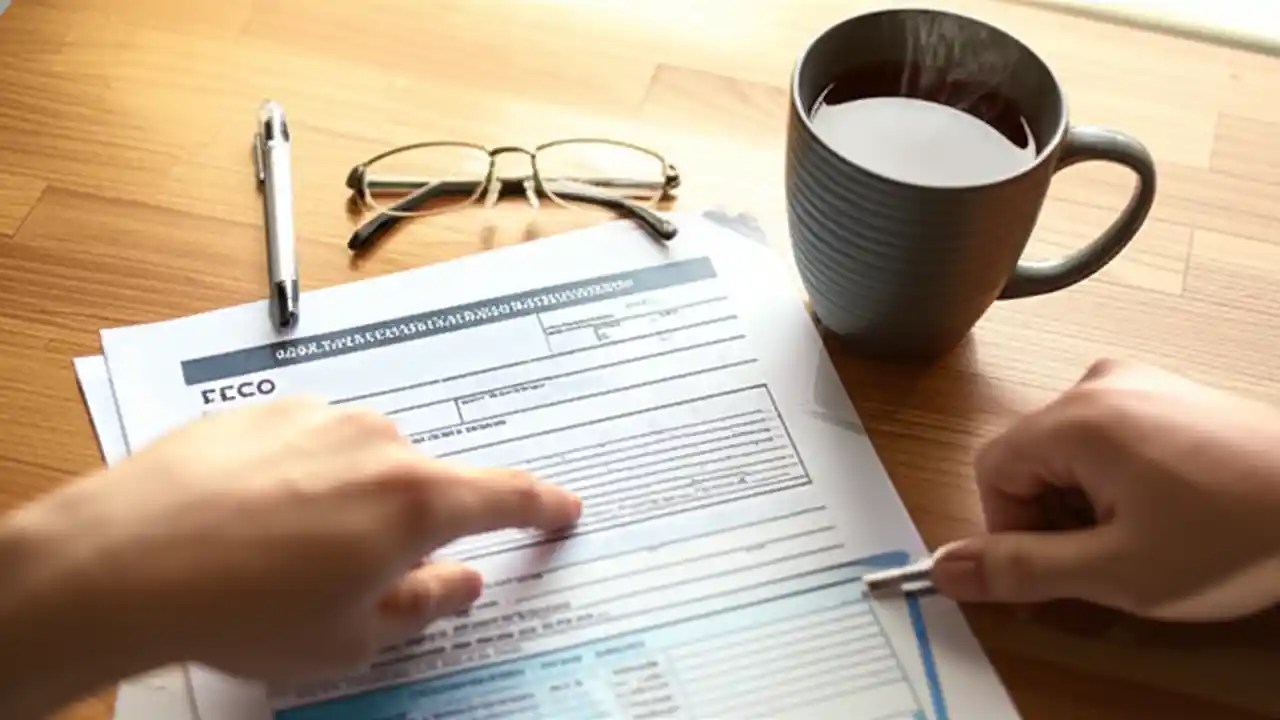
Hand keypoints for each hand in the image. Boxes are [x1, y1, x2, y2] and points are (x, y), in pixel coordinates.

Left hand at [0, 398, 579, 715]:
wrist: (122, 560)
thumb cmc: (243, 611)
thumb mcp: (349, 638)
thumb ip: (424, 603)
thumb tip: (462, 581)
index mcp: (414, 500)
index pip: (505, 495)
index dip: (542, 506)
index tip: (565, 507)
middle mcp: (377, 442)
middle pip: (420, 484)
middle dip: (404, 527)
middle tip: (356, 576)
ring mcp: (318, 418)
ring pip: (361, 462)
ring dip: (346, 500)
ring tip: (284, 552)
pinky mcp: (263, 410)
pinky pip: (306, 444)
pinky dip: (297, 478)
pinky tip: (250, 518)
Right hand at [932, 359, 1279, 620]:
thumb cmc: (1236, 537)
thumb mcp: (1116, 572)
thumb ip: (1021, 571)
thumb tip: (945, 570)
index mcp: (1077, 418)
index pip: (991, 470)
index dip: (1011, 529)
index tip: (1058, 567)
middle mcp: (1099, 384)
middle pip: (1029, 457)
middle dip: (1052, 516)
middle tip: (1107, 559)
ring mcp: (1139, 384)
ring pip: (1069, 451)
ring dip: (1086, 502)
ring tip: (1147, 538)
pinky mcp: (1170, 396)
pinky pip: (1109, 438)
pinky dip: (1119, 481)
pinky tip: (1168, 512)